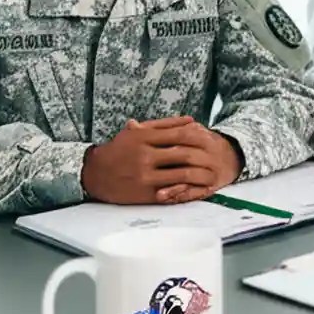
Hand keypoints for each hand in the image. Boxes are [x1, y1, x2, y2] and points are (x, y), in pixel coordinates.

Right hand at [80, 116, 243, 204]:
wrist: (95, 174)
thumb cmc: (119, 150)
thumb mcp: (137, 132)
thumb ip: (164, 124)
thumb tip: (190, 120)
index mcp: (143, 138)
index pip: (178, 135)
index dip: (198, 137)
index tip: (210, 139)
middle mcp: (144, 156)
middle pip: (182, 154)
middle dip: (202, 156)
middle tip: (218, 157)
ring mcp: (145, 176)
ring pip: (180, 173)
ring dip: (199, 174)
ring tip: (212, 173)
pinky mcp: (145, 193)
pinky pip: (171, 191)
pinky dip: (186, 188)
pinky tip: (197, 187)